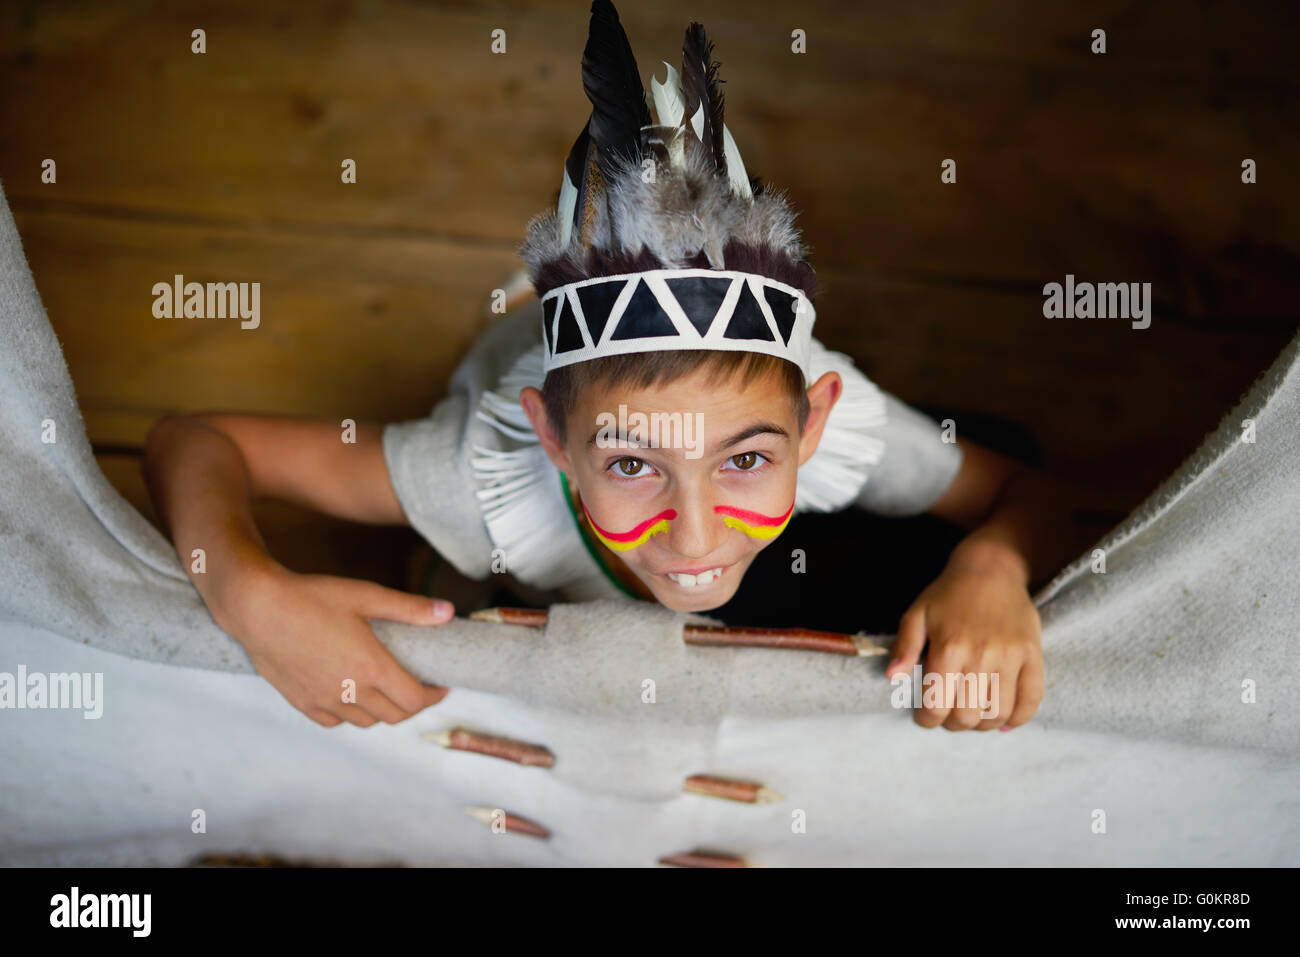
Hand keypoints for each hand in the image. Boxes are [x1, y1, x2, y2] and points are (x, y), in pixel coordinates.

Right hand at [213, 562, 454, 727]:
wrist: (257, 607)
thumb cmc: (311, 597)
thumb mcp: (365, 595)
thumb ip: (409, 608)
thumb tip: (447, 612)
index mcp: (370, 667)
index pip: (414, 700)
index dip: (433, 696)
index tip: (440, 685)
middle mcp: (348, 691)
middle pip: (394, 715)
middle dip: (413, 704)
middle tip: (419, 687)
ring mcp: (323, 700)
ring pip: (365, 722)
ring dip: (383, 711)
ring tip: (388, 691)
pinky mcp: (301, 702)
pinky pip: (335, 722)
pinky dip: (351, 714)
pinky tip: (353, 696)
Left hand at [885, 561, 1042, 731]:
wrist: (991, 569)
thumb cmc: (949, 594)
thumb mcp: (917, 614)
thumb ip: (904, 647)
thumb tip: (892, 678)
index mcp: (950, 647)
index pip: (936, 704)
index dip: (927, 720)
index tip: (924, 718)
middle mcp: (982, 655)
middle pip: (967, 715)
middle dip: (952, 724)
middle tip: (947, 717)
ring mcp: (1011, 656)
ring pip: (998, 712)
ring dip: (982, 725)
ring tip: (972, 717)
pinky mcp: (1033, 655)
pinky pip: (1032, 698)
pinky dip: (1018, 718)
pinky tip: (1004, 721)